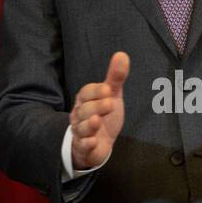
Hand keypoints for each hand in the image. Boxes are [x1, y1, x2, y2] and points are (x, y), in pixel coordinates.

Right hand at [70, 51, 127, 170]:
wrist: (99, 144)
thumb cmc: (104, 115)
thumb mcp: (112, 96)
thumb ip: (115, 77)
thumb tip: (122, 54)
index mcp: (85, 100)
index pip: (86, 92)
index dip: (96, 91)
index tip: (108, 89)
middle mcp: (79, 115)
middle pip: (83, 110)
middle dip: (96, 107)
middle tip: (110, 104)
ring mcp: (80, 132)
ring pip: (81, 128)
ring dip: (89, 124)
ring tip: (98, 121)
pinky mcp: (84, 148)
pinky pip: (82, 146)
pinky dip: (87, 143)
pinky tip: (94, 141)